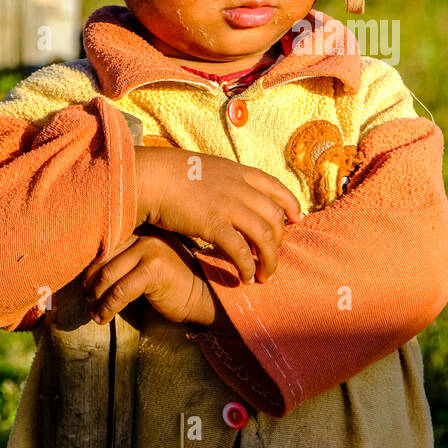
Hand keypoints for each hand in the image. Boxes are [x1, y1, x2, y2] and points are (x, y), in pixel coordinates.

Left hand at [82, 227, 217, 325]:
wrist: (205, 297)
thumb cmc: (174, 285)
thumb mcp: (148, 265)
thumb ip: (126, 261)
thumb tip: (89, 274)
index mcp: (143, 231)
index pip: (105, 245)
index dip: (90, 268)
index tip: (85, 287)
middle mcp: (145, 235)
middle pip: (102, 259)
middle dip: (90, 284)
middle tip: (88, 301)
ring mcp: (150, 250)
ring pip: (107, 276)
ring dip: (96, 299)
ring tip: (94, 313)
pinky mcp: (153, 269)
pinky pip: (119, 292)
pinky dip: (107, 308)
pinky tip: (103, 318)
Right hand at [135, 146, 302, 283]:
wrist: (150, 176)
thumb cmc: (169, 174)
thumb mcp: (206, 169)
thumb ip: (223, 182)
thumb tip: (228, 195)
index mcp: (238, 172)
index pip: (276, 187)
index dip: (291, 204)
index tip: (297, 219)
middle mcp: (239, 188)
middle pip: (275, 216)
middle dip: (280, 240)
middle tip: (272, 257)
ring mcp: (228, 205)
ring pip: (265, 236)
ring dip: (269, 260)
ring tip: (264, 276)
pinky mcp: (214, 225)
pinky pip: (240, 250)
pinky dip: (246, 267)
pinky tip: (243, 278)